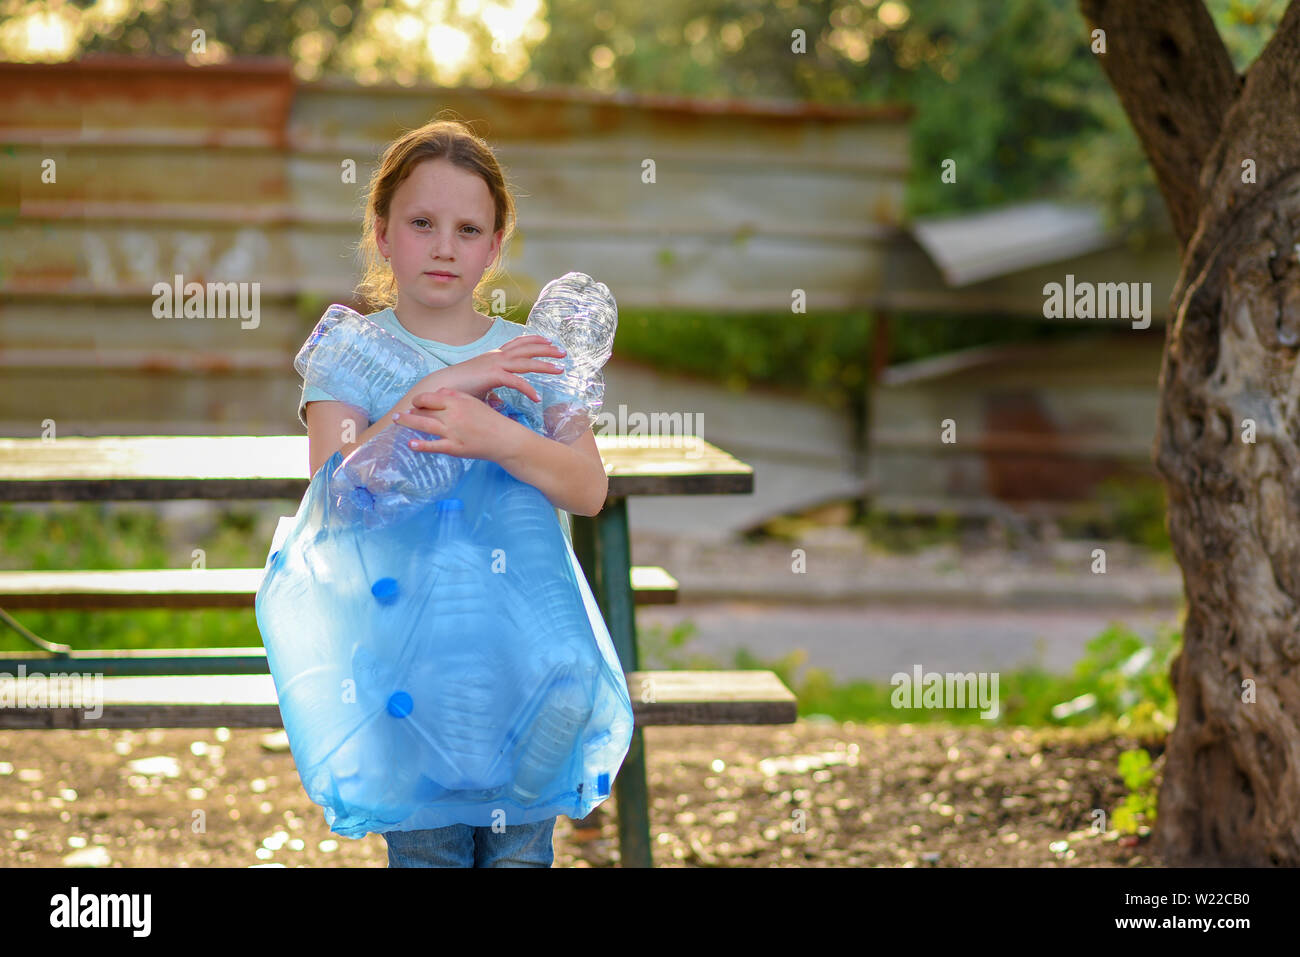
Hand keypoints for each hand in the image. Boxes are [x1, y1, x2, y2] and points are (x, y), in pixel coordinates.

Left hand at [391, 387, 525, 462]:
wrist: (505, 439)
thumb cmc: (489, 420)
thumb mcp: (473, 402)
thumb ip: (454, 397)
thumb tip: (438, 393)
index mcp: (458, 401)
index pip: (430, 397)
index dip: (419, 400)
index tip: (414, 404)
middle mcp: (453, 414)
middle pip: (424, 410)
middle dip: (409, 412)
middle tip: (398, 415)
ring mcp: (453, 431)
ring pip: (424, 425)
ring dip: (408, 422)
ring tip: (396, 421)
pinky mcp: (455, 448)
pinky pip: (434, 445)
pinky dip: (421, 445)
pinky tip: (410, 444)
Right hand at [435, 335, 567, 401]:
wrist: (440, 388)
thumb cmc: (458, 388)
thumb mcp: (480, 386)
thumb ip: (492, 390)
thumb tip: (499, 401)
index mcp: (493, 356)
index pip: (517, 344)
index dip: (534, 341)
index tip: (548, 341)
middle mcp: (496, 357)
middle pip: (526, 349)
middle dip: (546, 350)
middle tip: (563, 353)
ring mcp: (494, 364)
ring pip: (525, 362)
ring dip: (544, 365)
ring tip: (560, 370)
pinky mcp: (492, 376)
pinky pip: (515, 381)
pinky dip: (528, 389)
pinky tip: (537, 397)